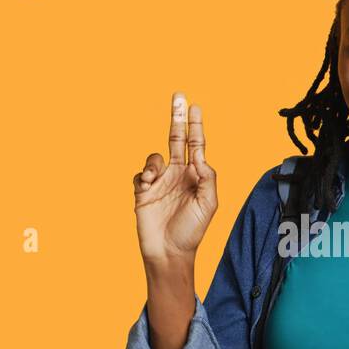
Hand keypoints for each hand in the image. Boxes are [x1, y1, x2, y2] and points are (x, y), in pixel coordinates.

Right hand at [133, 92, 217, 266]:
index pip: (195, 145)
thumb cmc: (191, 231)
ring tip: (155, 176)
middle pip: (175, 139)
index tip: (194, 107)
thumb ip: (207, 177)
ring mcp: (160, 182)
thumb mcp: (208, 204)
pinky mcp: (143, 192)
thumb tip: (198, 156)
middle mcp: (178, 175)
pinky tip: (148, 184)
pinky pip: (140, 173)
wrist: (168, 253)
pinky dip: (144, 174)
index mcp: (195, 176)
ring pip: (155, 156)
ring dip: (154, 161)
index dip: (195, 126)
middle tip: (178, 96)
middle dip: (176, 118)